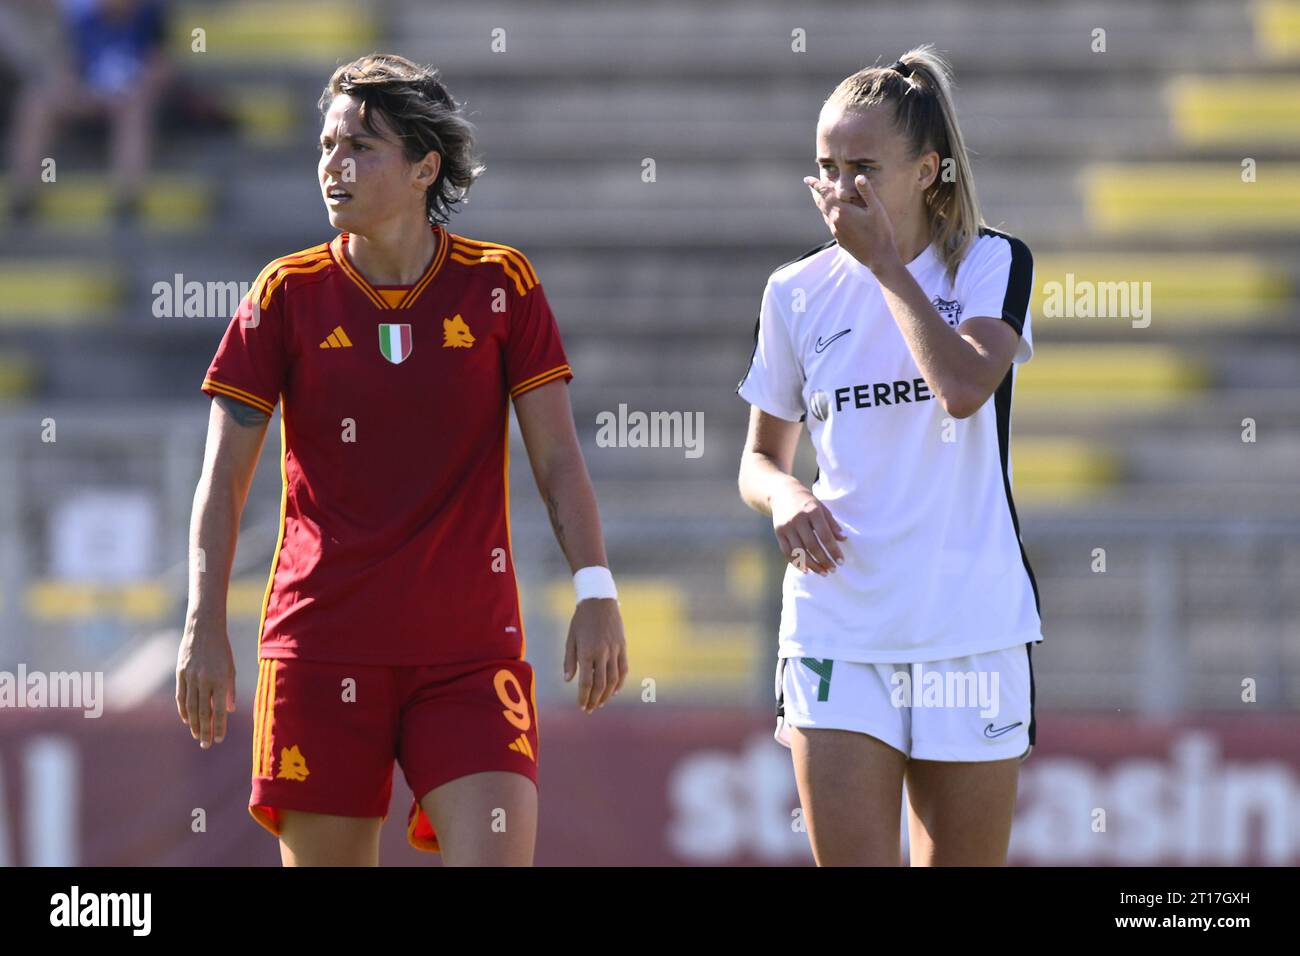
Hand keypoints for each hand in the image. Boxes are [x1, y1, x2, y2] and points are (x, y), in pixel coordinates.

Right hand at [176, 619, 236, 748]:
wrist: (203, 629)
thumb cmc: (222, 650)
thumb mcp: (230, 668)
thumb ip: (230, 690)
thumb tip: (230, 710)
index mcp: (220, 680)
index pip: (220, 709)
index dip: (220, 726)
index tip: (219, 739)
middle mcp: (204, 681)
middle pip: (203, 712)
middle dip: (205, 731)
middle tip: (206, 745)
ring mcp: (190, 677)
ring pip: (190, 707)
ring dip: (194, 724)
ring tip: (197, 735)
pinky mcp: (180, 674)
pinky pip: (181, 696)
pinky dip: (183, 710)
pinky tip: (186, 721)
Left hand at [563, 597, 626, 713]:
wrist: (599, 601)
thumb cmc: (581, 620)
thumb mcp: (571, 639)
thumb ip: (570, 661)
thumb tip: (568, 680)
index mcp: (587, 652)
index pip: (586, 682)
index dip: (584, 697)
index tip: (581, 706)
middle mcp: (602, 653)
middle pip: (601, 684)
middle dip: (595, 699)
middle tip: (589, 709)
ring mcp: (614, 650)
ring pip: (614, 679)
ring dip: (607, 694)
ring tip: (600, 703)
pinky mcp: (623, 646)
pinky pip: (623, 669)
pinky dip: (620, 682)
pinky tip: (614, 691)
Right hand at [771, 484, 847, 574]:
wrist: (781, 493)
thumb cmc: (806, 501)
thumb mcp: (821, 507)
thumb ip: (831, 523)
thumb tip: (843, 539)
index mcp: (812, 511)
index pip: (825, 535)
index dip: (833, 550)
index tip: (841, 562)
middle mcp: (798, 519)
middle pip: (812, 546)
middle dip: (824, 560)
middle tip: (833, 570)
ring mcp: (786, 527)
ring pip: (800, 551)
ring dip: (812, 565)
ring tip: (822, 573)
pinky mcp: (778, 533)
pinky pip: (787, 552)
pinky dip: (797, 563)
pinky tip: (806, 570)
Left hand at [803, 173, 899, 274]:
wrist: (878, 257)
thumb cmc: (880, 231)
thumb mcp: (876, 209)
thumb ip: (866, 192)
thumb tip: (858, 176)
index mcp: (842, 211)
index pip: (825, 194)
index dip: (816, 185)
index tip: (806, 179)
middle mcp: (835, 221)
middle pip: (822, 204)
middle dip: (816, 194)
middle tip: (811, 186)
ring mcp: (836, 232)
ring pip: (825, 215)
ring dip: (822, 205)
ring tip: (821, 198)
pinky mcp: (840, 240)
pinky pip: (831, 224)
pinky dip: (829, 216)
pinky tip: (834, 216)